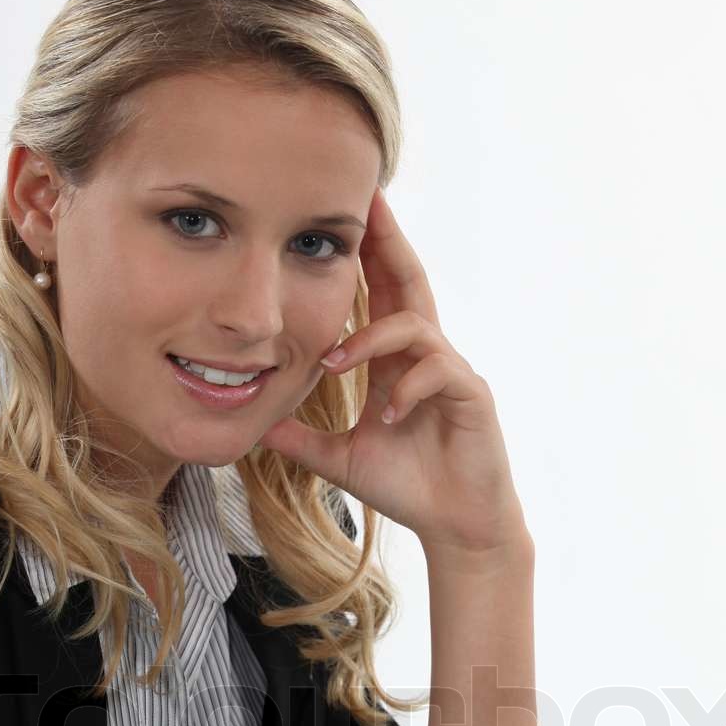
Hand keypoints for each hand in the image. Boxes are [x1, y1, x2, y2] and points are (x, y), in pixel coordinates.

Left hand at [258, 187, 529, 557]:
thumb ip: (300, 439)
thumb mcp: (338, 459)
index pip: (381, 293)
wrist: (454, 525)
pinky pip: (438, 371)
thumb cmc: (407, 487)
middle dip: (387, 239)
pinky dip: (406, 388)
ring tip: (336, 365)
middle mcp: (427, 355)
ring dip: (370, 338)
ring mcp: (452, 373)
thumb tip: (254, 427)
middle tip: (366, 200)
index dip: (367, 253)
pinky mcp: (471, 397)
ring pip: (415, 325)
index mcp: (396, 362)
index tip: (343, 216)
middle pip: (409, 280)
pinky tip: (387, 415)